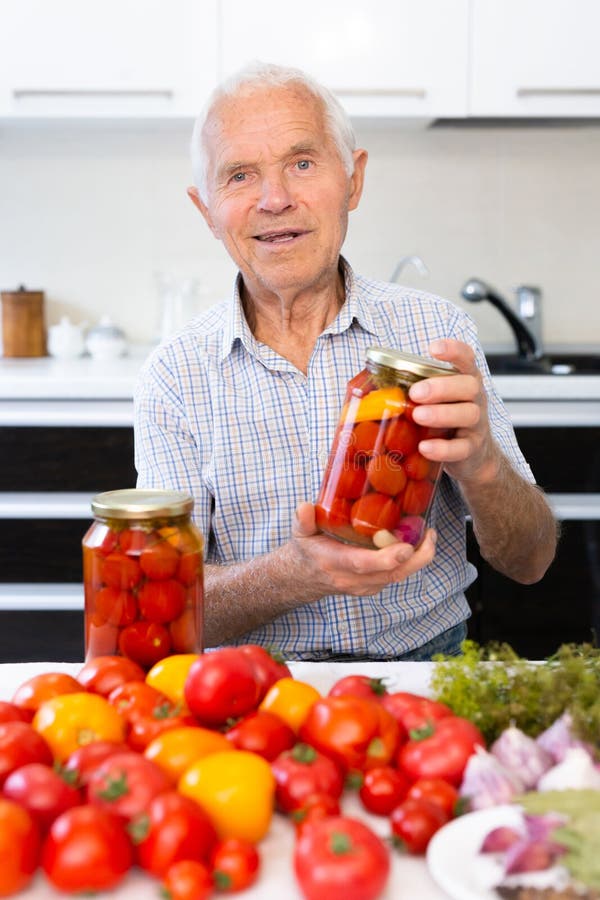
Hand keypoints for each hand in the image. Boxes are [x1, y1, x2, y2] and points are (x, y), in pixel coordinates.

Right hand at [288, 502, 436, 596]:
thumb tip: (305, 506)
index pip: (362, 564)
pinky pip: (397, 574)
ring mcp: (365, 585)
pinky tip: (421, 541)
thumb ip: (303, 520)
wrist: (303, 578)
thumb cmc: (306, 550)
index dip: (386, 558)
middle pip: (390, 573)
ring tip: (431, 535)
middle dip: (416, 558)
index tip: (406, 547)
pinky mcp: (374, 584)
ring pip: (398, 575)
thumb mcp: (299, 533)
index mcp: (335, 563)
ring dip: (419, 558)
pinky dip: (412, 561)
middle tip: (431, 535)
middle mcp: (353, 579)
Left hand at [408, 338, 499, 485]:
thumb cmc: (444, 419)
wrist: (472, 455)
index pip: (466, 358)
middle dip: (441, 386)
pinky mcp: (472, 449)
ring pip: (468, 414)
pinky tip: (425, 447)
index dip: (454, 350)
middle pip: (469, 385)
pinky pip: (461, 448)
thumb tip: (363, 389)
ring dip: (441, 414)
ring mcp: (476, 424)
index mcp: (463, 380)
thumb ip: (411, 390)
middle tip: (415, 392)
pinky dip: (443, 448)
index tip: (433, 348)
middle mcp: (474, 398)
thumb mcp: (434, 400)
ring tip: (418, 416)